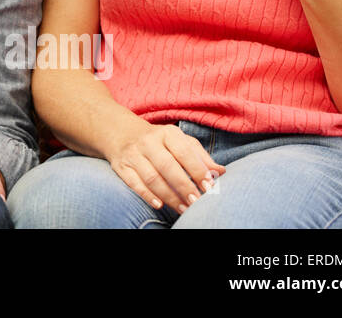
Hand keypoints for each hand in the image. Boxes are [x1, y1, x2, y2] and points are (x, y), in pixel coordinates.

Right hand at [105, 121, 224, 214]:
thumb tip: (221, 172)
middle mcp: (148, 142)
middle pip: (167, 166)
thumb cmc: (159, 141)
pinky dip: (147, 195)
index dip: (197, 170)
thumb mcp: (180, 141)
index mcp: (167, 133)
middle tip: (197, 202)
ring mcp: (133, 154)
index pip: (184, 152)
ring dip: (169, 196)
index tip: (209, 186)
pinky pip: (133, 183)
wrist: (121, 133)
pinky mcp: (121, 166)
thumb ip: (200, 156)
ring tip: (184, 209)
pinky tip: (159, 204)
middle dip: (184, 186)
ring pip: (151, 177)